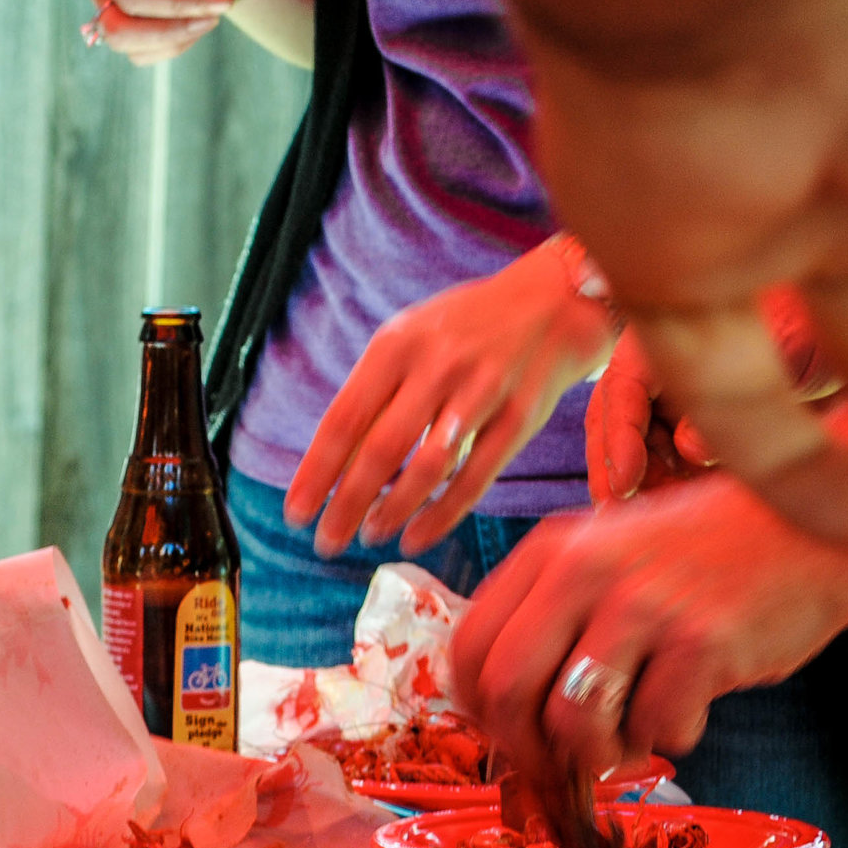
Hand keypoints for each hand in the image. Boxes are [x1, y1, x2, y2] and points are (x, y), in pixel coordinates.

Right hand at [79, 0, 233, 62]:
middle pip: (128, 0)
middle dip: (178, 4)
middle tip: (222, 1)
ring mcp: (106, 13)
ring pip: (125, 36)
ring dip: (179, 29)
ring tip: (216, 13)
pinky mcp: (122, 40)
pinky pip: (141, 55)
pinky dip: (178, 42)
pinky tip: (201, 24)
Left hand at [291, 237, 616, 558]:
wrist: (552, 304)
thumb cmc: (463, 330)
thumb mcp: (410, 339)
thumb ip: (374, 393)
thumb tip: (330, 464)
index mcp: (397, 344)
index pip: (344, 418)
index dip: (316, 472)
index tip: (295, 513)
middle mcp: (437, 366)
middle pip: (382, 449)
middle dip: (347, 504)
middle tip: (326, 542)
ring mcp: (481, 392)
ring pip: (429, 466)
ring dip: (393, 510)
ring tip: (369, 535)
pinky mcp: (518, 418)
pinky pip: (475, 477)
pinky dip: (442, 513)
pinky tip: (416, 536)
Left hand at [448, 444, 847, 782]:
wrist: (823, 524)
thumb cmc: (710, 557)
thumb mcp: (614, 558)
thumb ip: (558, 617)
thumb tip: (506, 719)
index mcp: (553, 551)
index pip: (467, 649)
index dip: (476, 713)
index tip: (506, 738)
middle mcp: (586, 571)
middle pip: (505, 692)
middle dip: (525, 752)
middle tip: (558, 770)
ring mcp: (645, 605)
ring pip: (574, 724)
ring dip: (599, 756)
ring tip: (629, 743)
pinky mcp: (704, 642)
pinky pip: (656, 730)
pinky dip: (668, 740)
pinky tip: (687, 712)